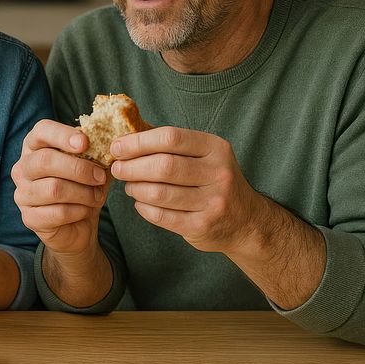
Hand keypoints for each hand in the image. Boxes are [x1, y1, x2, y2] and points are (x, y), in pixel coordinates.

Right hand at [11, 119, 108, 253]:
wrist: (79, 226)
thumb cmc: (83, 188)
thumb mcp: (93, 166)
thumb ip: (97, 151)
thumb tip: (109, 141)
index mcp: (35, 147)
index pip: (41, 131)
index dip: (62, 134)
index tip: (85, 143)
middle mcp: (23, 168)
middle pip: (45, 160)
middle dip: (79, 169)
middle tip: (100, 176)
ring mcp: (23, 194)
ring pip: (54, 189)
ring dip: (83, 193)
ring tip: (96, 196)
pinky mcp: (29, 218)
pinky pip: (58, 212)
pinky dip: (79, 211)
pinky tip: (85, 211)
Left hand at [110, 126, 261, 253]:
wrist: (247, 221)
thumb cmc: (212, 181)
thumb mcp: (204, 155)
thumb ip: (171, 145)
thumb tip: (124, 139)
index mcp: (216, 148)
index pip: (170, 138)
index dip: (138, 142)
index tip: (117, 147)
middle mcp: (218, 173)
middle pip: (163, 166)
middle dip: (131, 167)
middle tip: (117, 169)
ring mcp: (213, 202)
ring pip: (159, 193)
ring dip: (135, 188)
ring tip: (129, 186)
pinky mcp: (202, 226)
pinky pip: (161, 216)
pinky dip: (143, 208)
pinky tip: (140, 203)